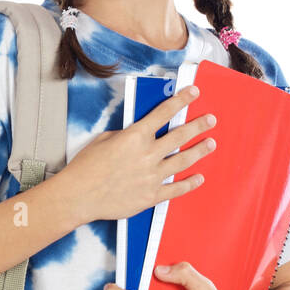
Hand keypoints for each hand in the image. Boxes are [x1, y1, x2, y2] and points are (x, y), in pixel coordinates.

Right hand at [58, 84, 216, 224]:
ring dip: (200, 150)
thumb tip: (139, 136)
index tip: (194, 92)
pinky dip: (190, 183)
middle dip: (198, 125)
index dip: (181, 100)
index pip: (164, 113)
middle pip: (180, 136)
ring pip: (184, 160)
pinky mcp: (151, 196)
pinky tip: (199, 177)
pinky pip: (176, 188)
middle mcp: (148, 154)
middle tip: (210, 120)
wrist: (78, 196)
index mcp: (135, 137)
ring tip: (210, 143)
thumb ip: (125, 135)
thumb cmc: (86, 168)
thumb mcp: (103, 140)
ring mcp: (152, 176)